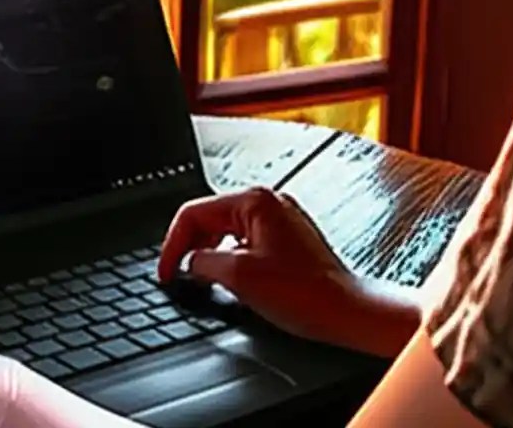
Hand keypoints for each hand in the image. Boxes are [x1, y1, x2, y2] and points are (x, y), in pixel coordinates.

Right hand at [157, 188, 418, 356]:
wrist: (346, 311)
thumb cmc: (305, 292)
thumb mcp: (238, 276)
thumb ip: (202, 262)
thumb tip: (189, 262)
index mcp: (254, 201)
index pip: (193, 213)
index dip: (172, 244)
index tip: (166, 270)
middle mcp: (268, 203)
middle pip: (209, 219)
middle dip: (190, 247)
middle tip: (179, 275)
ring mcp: (279, 219)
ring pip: (225, 231)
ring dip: (209, 254)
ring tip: (204, 279)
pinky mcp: (286, 238)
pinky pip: (244, 242)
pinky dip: (229, 258)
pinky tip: (230, 280)